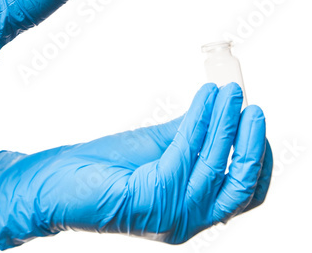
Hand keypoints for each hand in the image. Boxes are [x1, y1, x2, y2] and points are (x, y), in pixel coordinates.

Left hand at [0, 83, 272, 248]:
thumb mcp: (159, 146)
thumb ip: (192, 132)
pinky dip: (200, 121)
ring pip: (214, 164)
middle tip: (252, 105)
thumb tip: (223, 103)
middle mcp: (187, 221)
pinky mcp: (150, 198)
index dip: (259, 156)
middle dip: (251, 142)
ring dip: (224, 122)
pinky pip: (186, 152)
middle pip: (241, 185)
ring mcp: (170, 215)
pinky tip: (203, 99)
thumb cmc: (101, 168)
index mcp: (192, 212)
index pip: (246, 193)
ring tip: (227, 91)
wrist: (53, 182)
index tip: (256, 120)